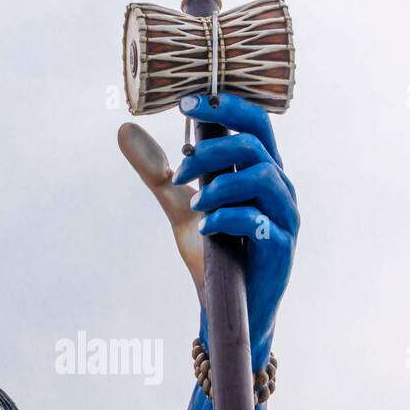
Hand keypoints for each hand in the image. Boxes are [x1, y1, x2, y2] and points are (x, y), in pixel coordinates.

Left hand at [119, 93, 297, 368]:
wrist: (227, 306)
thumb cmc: (214, 251)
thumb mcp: (179, 204)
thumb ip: (157, 171)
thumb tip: (124, 130)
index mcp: (262, 171)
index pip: (254, 123)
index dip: (224, 106)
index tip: (184, 103)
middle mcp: (279, 188)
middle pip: (254, 144)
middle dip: (212, 151)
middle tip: (181, 170)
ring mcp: (285, 217)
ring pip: (261, 176)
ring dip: (219, 183)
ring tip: (193, 202)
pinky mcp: (281, 247)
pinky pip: (259, 219)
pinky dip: (226, 217)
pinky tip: (206, 227)